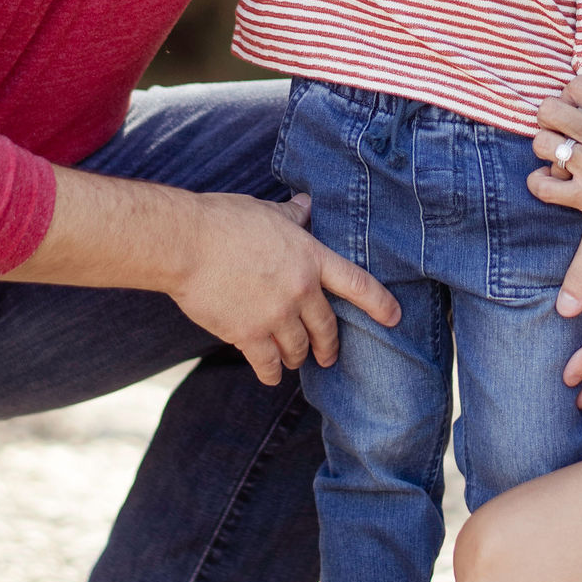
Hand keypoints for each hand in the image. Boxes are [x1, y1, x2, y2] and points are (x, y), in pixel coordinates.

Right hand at [157, 190, 402, 387]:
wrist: (187, 243)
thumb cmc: (224, 221)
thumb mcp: (267, 213)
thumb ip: (293, 216)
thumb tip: (308, 205)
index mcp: (310, 257)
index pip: (357, 283)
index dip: (379, 303)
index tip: (394, 317)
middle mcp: (299, 290)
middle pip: (327, 327)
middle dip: (329, 345)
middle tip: (328, 355)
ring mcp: (275, 315)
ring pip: (298, 349)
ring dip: (298, 357)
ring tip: (295, 360)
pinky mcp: (248, 334)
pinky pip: (268, 364)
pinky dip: (272, 373)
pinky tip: (272, 375)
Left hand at [528, 75, 581, 251]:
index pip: (578, 85)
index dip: (569, 96)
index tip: (573, 109)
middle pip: (550, 109)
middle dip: (548, 120)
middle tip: (557, 133)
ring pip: (541, 143)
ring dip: (544, 151)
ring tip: (555, 159)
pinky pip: (542, 185)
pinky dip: (539, 184)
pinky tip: (550, 184)